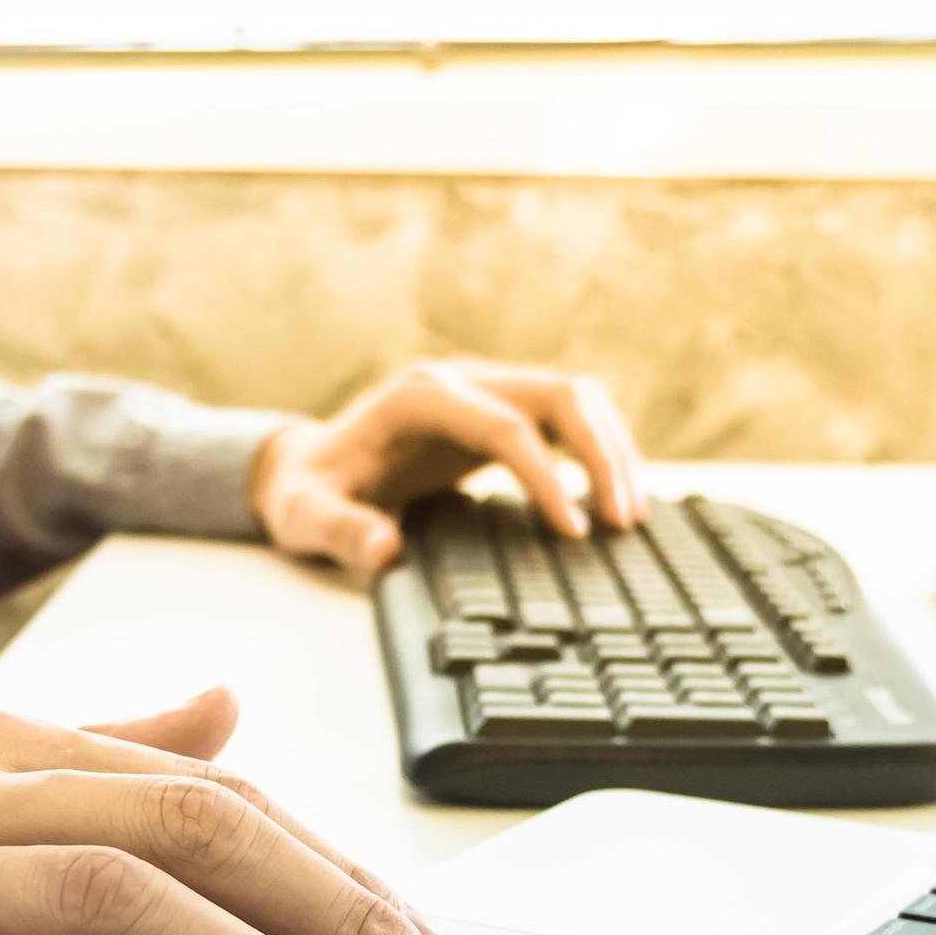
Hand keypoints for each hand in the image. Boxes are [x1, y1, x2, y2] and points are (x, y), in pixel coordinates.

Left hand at [251, 359, 647, 572]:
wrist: (308, 468)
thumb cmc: (309, 493)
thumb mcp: (305, 516)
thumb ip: (340, 531)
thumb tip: (385, 552)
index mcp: (419, 398)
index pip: (507, 427)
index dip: (547, 478)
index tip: (572, 534)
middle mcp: (460, 381)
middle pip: (558, 395)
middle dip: (601, 455)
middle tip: (622, 524)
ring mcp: (484, 390)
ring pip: (575, 397)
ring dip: (612, 449)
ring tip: (630, 516)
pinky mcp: (500, 410)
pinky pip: (566, 417)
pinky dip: (599, 450)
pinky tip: (612, 499)